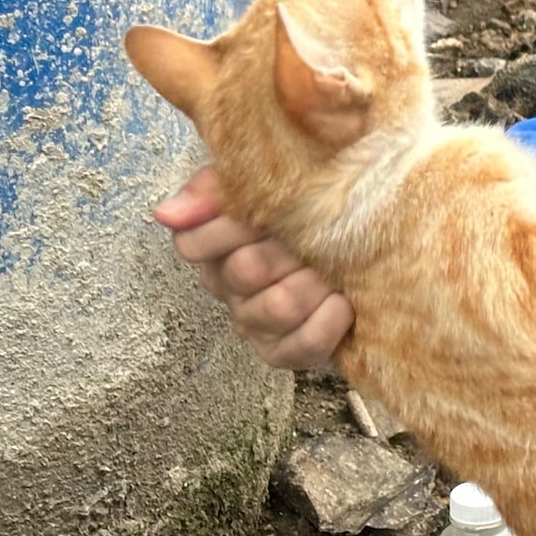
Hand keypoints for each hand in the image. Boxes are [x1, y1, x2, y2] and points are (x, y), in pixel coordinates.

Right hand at [154, 165, 352, 372]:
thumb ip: (214, 188)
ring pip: (278, 306)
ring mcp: (255, 324)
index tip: (267, 213)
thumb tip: (166, 214)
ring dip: (314, 284)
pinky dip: (330, 320)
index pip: (192, 242)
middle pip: (246, 270)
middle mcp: (228, 287)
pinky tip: (343, 300)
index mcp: (215, 245)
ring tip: (334, 270)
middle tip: (320, 235)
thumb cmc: (314, 213)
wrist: (369, 252)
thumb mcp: (270, 182)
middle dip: (289, 250)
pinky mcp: (286, 353)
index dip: (230, 228)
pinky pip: (304, 343)